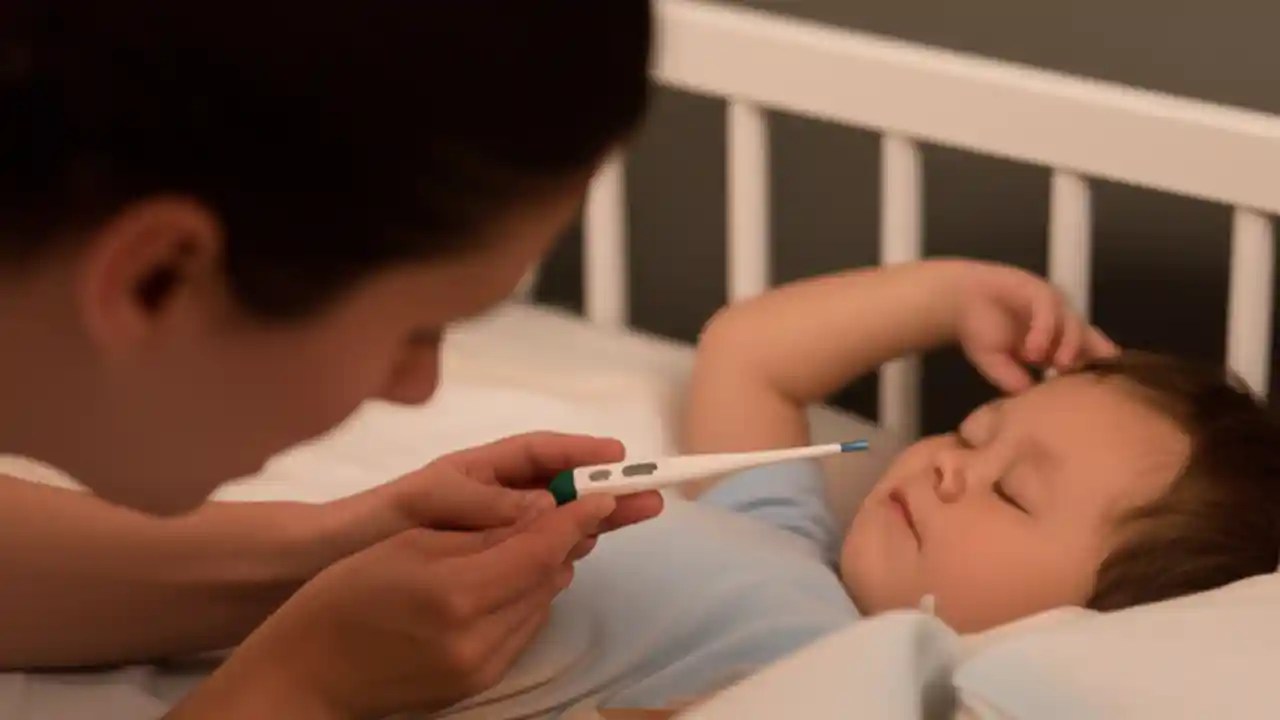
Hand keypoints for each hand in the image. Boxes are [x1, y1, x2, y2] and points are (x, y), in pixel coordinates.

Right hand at [176, 494, 624, 719]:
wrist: (307, 671)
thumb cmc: (346, 593)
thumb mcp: (410, 544)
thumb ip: (483, 532)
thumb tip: (543, 516)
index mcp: (459, 593)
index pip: (541, 548)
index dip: (579, 516)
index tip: (607, 490)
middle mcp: (480, 638)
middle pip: (550, 577)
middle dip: (569, 537)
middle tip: (584, 503)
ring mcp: (481, 667)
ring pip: (542, 604)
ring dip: (549, 567)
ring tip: (547, 534)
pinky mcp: (478, 684)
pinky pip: (523, 629)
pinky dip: (528, 597)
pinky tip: (514, 576)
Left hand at [327, 432, 663, 563]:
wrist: (330, 562)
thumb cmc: (378, 520)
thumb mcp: (433, 501)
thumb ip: (489, 504)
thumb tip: (549, 506)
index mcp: (482, 468)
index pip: (544, 453)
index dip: (584, 453)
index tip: (621, 458)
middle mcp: (494, 495)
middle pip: (561, 486)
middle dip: (604, 489)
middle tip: (651, 495)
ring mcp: (492, 528)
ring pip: (553, 519)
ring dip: (588, 519)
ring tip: (629, 518)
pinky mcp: (485, 560)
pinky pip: (534, 550)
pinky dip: (560, 550)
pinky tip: (580, 554)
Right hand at [951, 261, 1118, 391]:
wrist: (957, 301)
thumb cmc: (978, 331)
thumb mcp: (998, 364)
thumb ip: (1015, 381)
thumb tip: (1033, 403)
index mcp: (1053, 338)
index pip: (1085, 351)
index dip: (1094, 366)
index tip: (1097, 387)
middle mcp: (1058, 320)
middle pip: (1088, 337)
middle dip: (1090, 357)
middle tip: (1081, 378)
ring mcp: (1050, 304)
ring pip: (1074, 323)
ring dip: (1069, 346)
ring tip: (1057, 365)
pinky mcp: (1038, 289)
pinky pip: (1049, 310)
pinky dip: (1045, 331)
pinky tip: (1032, 351)